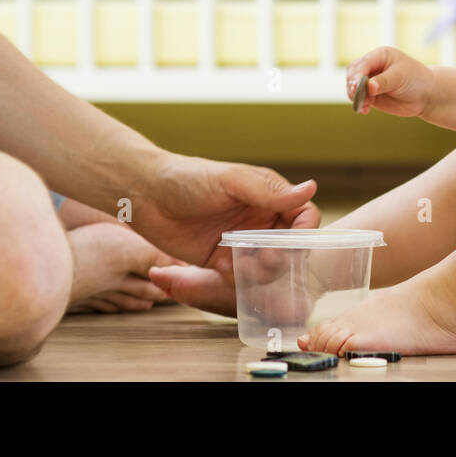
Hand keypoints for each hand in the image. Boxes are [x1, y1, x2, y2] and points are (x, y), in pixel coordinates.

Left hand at [136, 155, 319, 314]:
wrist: (144, 195)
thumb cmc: (188, 178)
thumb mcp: (231, 181)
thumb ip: (269, 192)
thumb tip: (312, 188)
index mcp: (267, 195)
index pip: (303, 214)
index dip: (305, 230)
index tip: (295, 242)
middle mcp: (258, 218)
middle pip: (289, 244)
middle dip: (284, 256)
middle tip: (266, 258)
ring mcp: (240, 240)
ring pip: (268, 263)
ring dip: (263, 270)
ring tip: (244, 266)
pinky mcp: (221, 260)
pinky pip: (242, 275)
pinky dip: (241, 278)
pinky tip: (225, 270)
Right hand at [347, 46, 435, 117]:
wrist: (425, 95)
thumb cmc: (415, 79)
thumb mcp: (400, 77)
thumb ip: (383, 81)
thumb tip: (368, 86)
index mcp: (380, 55)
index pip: (363, 63)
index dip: (358, 74)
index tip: (357, 86)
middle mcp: (373, 66)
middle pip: (353, 73)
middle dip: (353, 85)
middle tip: (358, 95)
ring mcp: (370, 80)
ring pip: (352, 86)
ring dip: (355, 96)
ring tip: (366, 104)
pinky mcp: (371, 94)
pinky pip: (358, 98)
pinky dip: (359, 104)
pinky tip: (365, 110)